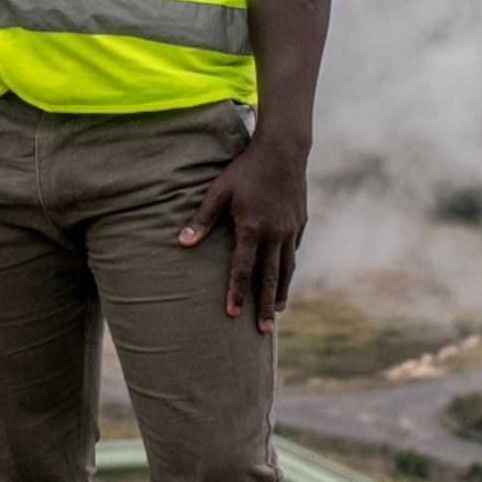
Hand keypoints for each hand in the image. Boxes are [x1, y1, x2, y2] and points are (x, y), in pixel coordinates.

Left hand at [178, 134, 306, 331]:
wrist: (283, 151)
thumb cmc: (245, 169)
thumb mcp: (219, 191)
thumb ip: (202, 219)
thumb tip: (182, 242)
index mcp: (251, 228)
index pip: (242, 269)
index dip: (237, 292)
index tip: (232, 313)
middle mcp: (273, 234)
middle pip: (269, 278)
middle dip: (265, 306)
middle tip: (263, 330)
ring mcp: (289, 230)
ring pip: (286, 269)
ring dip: (281, 292)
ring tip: (278, 312)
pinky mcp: (300, 223)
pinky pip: (293, 252)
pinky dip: (288, 268)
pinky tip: (284, 278)